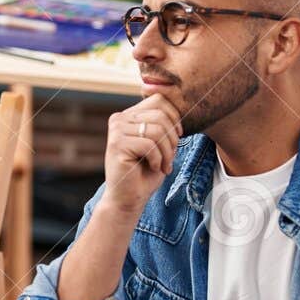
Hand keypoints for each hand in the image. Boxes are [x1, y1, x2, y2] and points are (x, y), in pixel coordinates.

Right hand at [102, 96, 182, 214]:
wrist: (128, 198)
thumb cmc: (145, 172)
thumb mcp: (158, 144)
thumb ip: (163, 125)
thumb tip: (182, 108)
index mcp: (128, 115)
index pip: (159, 100)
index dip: (175, 117)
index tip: (178, 137)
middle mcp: (119, 119)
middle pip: (161, 115)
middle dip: (172, 139)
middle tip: (170, 157)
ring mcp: (116, 130)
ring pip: (157, 131)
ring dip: (167, 152)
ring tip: (164, 165)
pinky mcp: (117, 144)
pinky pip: (149, 145)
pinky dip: (158, 160)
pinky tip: (153, 168)